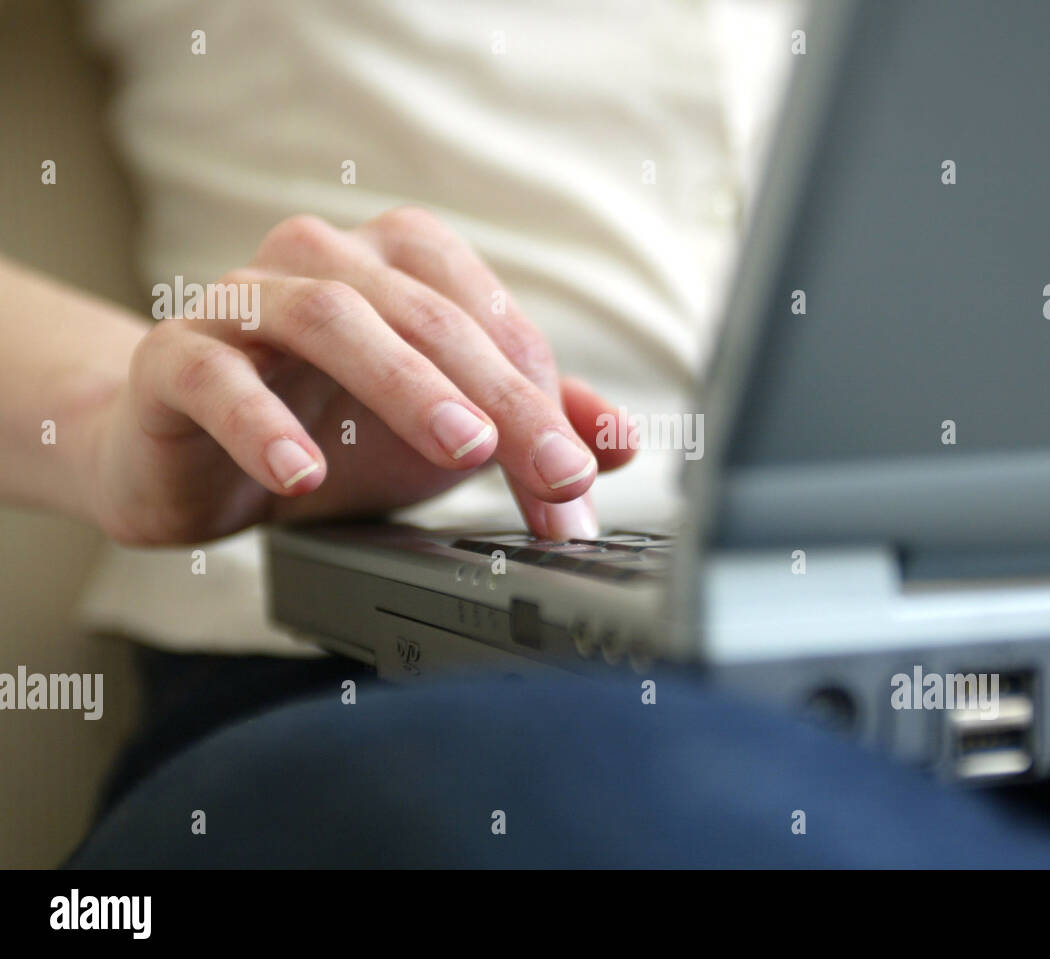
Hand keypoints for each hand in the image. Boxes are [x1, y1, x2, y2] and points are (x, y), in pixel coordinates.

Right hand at [89, 207, 633, 544]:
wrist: (194, 461)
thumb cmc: (327, 428)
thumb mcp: (445, 432)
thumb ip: (531, 424)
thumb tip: (619, 444)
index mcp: (401, 263)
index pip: (492, 321)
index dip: (544, 402)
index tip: (578, 482)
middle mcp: (325, 259)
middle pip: (428, 315)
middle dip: (503, 401)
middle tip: (552, 475)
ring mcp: (245, 299)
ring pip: (331, 319)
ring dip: (406, 385)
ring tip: (462, 451)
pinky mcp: (176, 354)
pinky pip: (219, 375)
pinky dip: (265, 422)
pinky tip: (305, 472)